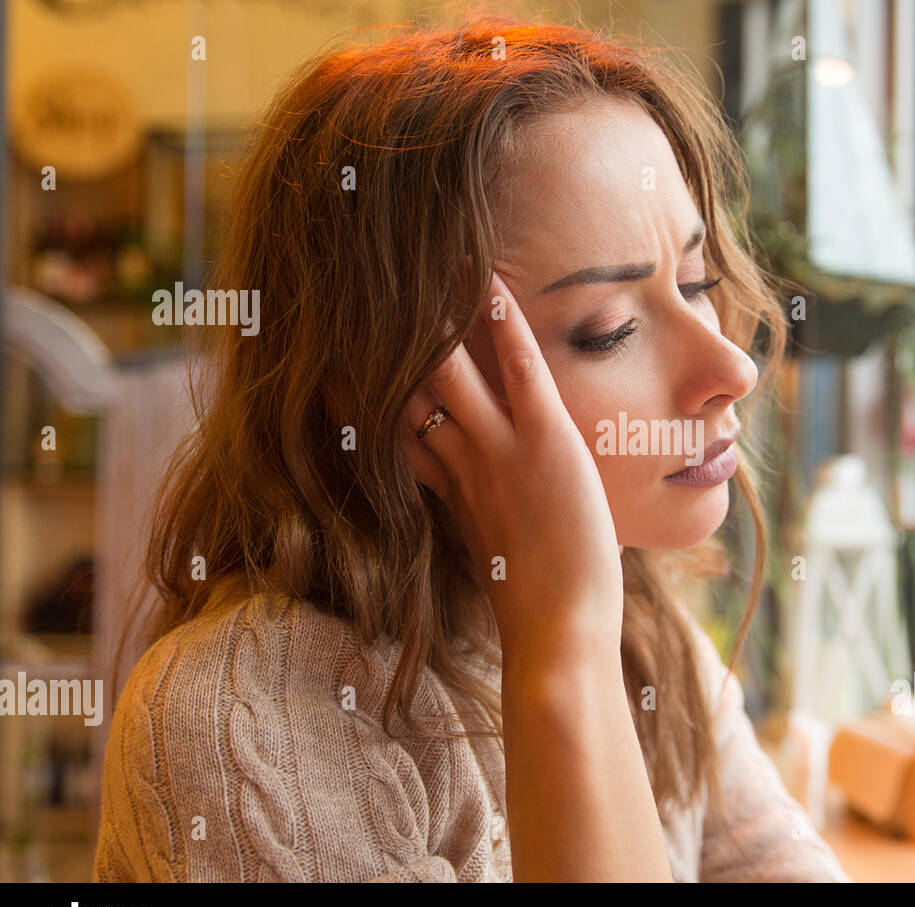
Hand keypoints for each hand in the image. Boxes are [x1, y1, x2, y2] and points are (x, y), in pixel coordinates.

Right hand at [403, 270, 623, 666]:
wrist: (559, 635)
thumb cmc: (538, 602)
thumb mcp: (496, 549)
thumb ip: (483, 511)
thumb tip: (479, 497)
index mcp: (447, 484)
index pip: (394, 414)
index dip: (371, 377)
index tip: (351, 342)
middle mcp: (460, 459)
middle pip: (408, 380)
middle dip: (392, 332)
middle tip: (370, 279)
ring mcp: (498, 449)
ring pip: (452, 365)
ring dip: (440, 311)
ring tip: (432, 258)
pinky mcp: (542, 444)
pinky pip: (517, 369)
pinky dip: (502, 323)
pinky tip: (491, 281)